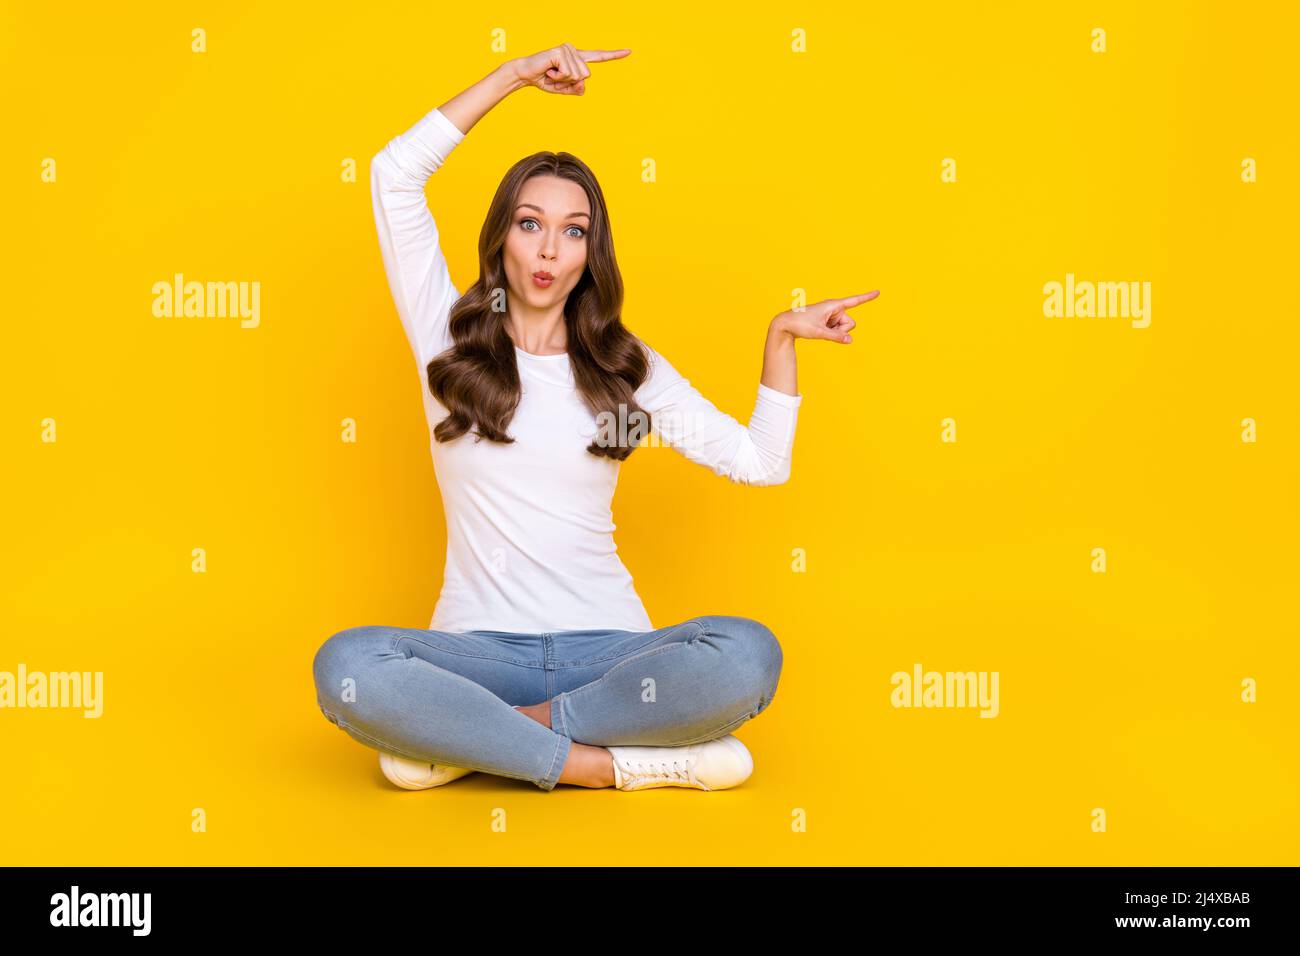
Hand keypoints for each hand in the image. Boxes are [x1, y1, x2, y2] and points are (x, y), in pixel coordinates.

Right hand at [511, 43, 630, 94]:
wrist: (526, 75)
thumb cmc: (545, 80)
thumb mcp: (565, 89)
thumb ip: (577, 89)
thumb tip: (583, 82)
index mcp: (578, 59)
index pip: (599, 56)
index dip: (614, 55)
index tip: (629, 51)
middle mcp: (575, 51)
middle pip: (586, 75)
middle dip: (571, 83)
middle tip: (556, 77)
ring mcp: (568, 49)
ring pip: (578, 75)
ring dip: (563, 80)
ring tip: (552, 73)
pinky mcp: (561, 51)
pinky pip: (568, 73)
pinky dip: (558, 77)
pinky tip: (549, 70)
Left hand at [773, 291, 879, 343]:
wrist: (786, 324)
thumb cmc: (801, 324)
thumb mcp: (818, 332)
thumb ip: (835, 337)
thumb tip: (850, 341)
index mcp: (833, 305)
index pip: (854, 301)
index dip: (867, 297)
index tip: (878, 292)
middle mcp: (834, 309)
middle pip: (850, 324)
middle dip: (842, 330)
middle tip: (825, 330)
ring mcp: (831, 315)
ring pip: (844, 328)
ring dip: (835, 333)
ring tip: (819, 330)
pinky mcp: (828, 321)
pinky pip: (837, 330)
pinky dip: (831, 333)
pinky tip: (818, 331)